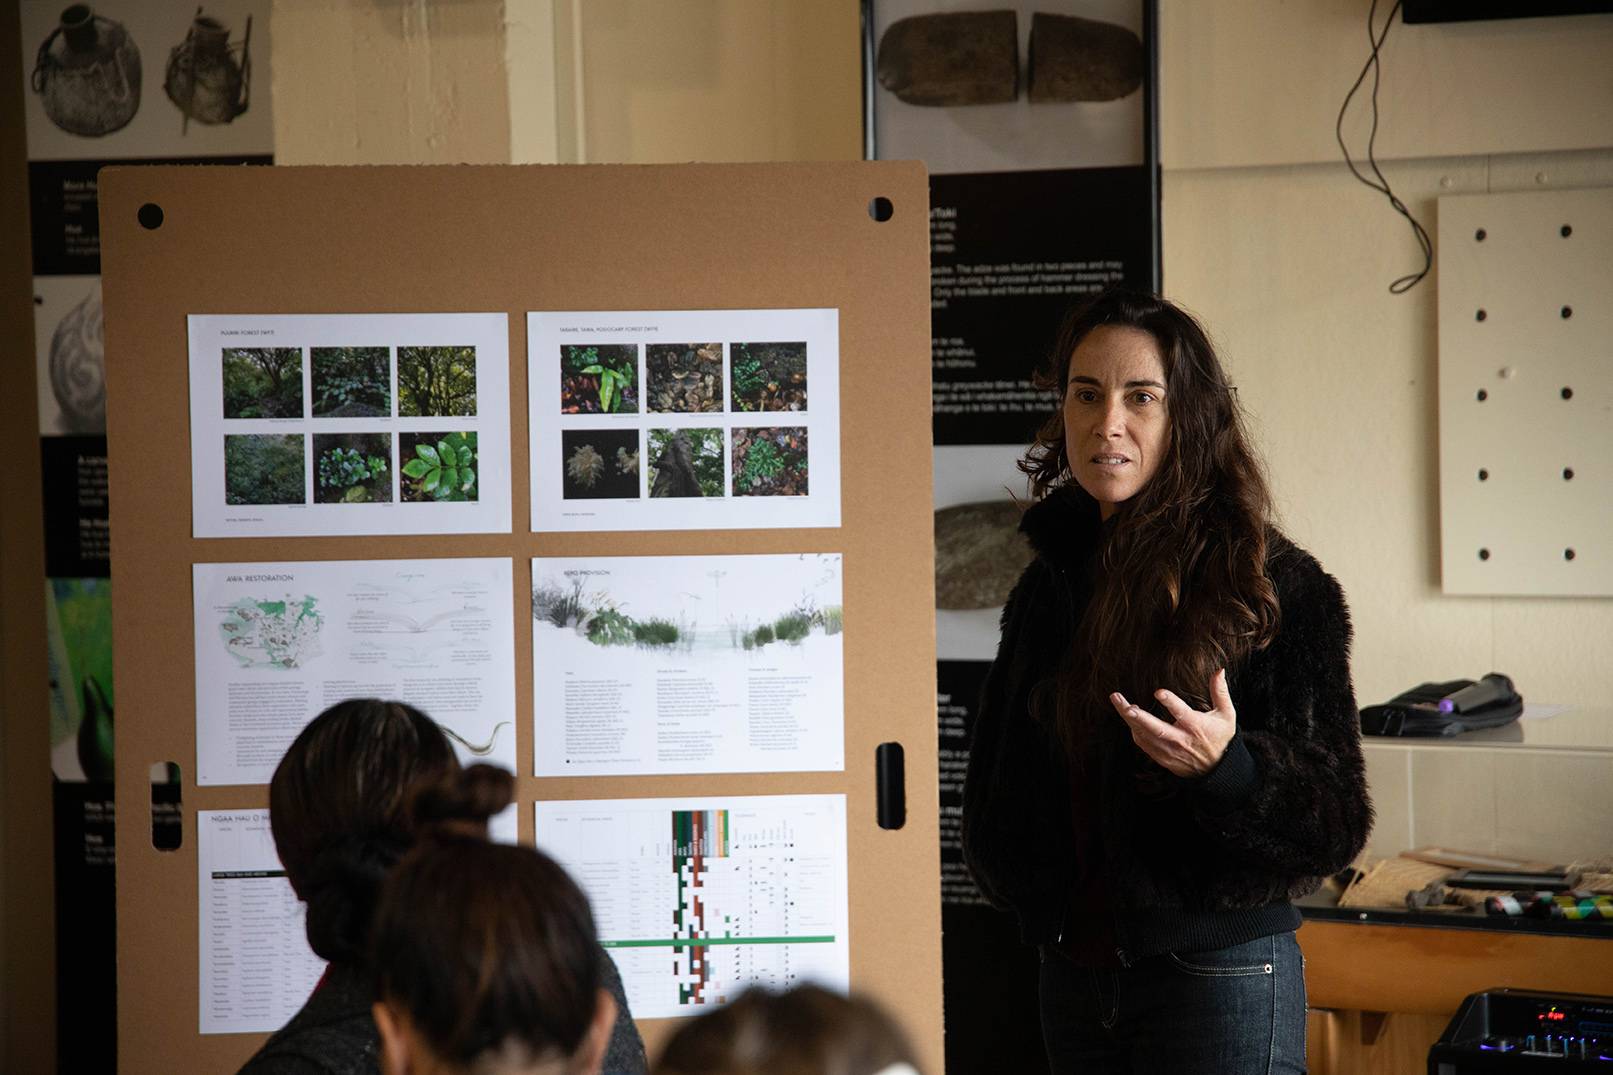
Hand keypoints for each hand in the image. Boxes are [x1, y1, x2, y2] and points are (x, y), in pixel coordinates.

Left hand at [1110, 668, 1236, 777]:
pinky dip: (1135, 731)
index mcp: (1196, 726)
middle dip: (1138, 716)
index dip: (1170, 702)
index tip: (1158, 692)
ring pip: (1145, 736)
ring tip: (1119, 702)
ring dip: (1130, 720)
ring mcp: (1170, 750)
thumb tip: (1219, 670)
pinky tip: (1130, 718)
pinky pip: (1144, 744)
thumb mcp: (1226, 714)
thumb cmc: (1221, 737)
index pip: (1182, 713)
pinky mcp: (1162, 758)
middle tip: (1124, 704)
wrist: (1218, 769)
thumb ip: (1220, 691)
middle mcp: (1181, 739)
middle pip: (1155, 728)